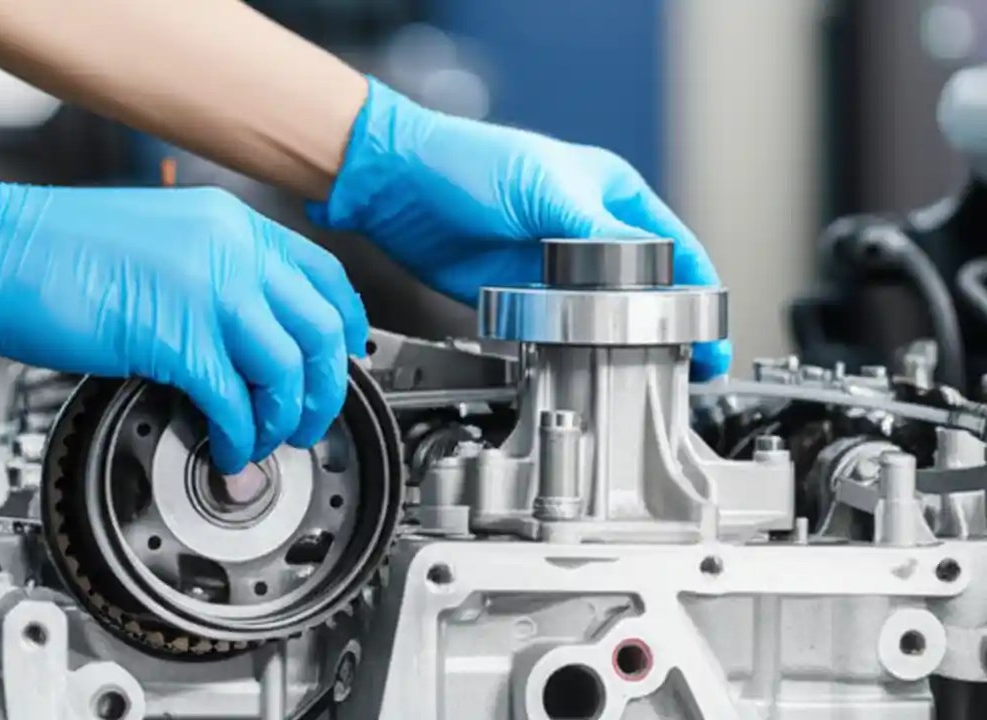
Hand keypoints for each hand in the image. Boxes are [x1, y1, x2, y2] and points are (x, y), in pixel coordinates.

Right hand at [0, 150, 367, 472]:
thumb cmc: (53, 250)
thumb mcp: (157, 242)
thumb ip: (210, 276)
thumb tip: (243, 334)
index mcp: (229, 224)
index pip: (323, 276)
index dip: (344, 326)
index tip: (343, 360)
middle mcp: (230, 250)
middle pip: (319, 328)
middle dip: (323, 388)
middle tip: (307, 421)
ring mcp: (206, 290)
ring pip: (287, 368)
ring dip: (282, 418)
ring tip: (262, 443)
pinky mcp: (173, 336)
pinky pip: (233, 399)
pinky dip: (238, 435)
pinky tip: (224, 449)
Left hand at [308, 77, 729, 379]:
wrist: (396, 186)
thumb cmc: (464, 163)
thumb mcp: (544, 189)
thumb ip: (597, 231)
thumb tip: (646, 267)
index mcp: (609, 196)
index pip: (674, 248)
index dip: (698, 290)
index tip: (712, 332)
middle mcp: (587, 234)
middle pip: (644, 290)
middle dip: (665, 326)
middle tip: (683, 364)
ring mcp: (552, 268)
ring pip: (603, 316)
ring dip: (619, 342)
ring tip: (640, 372)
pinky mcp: (518, 296)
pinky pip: (557, 329)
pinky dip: (572, 347)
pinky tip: (582, 364)